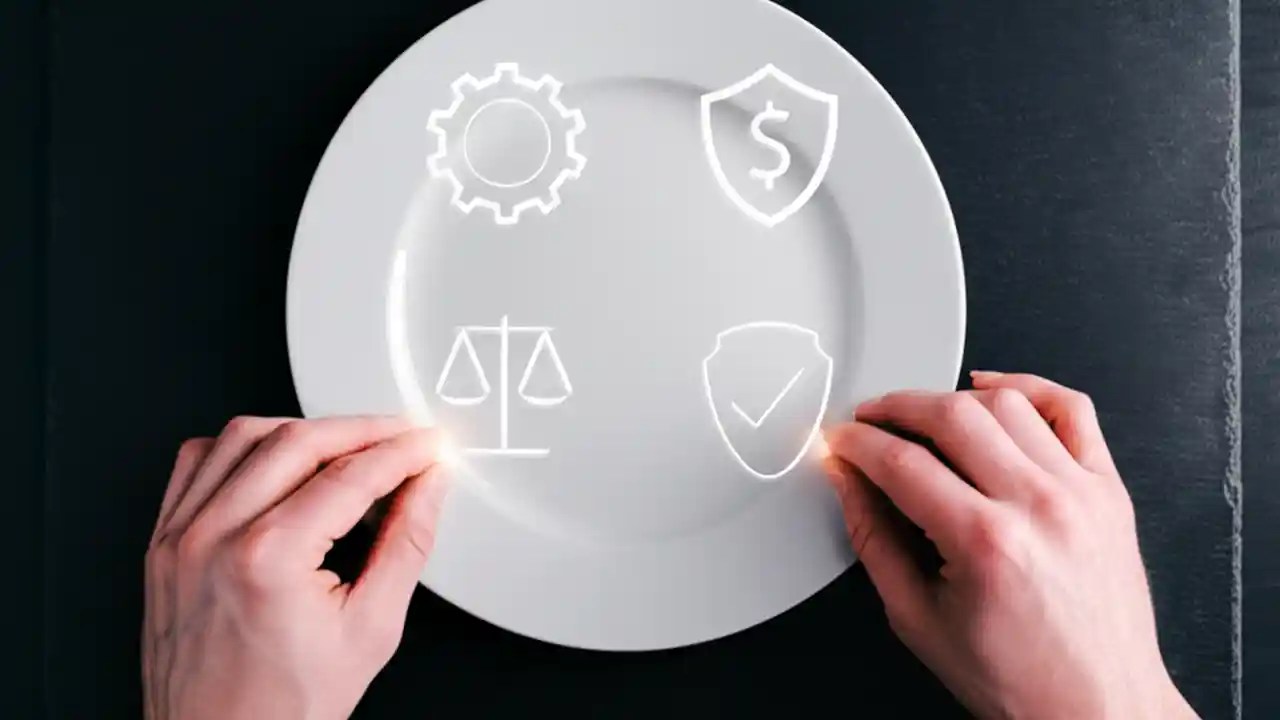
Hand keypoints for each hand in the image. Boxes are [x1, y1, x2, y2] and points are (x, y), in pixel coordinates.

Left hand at [143, 416, 446, 719]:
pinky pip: (196, 463)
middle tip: (400, 438)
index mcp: (267, 560)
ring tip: (347, 447)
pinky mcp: (162, 544)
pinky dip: (242, 449)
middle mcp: (213, 539)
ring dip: (303, 430)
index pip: (351, 475)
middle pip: (298, 440)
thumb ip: (406, 544)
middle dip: (362, 429)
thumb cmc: (284, 710)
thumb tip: (427, 488)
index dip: (402, 452)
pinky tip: (276, 460)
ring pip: (243, 437)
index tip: (427, 446)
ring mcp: (179, 539)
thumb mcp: (371, 628)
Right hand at [824, 372, 1196, 719]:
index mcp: (985, 544)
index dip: (857, 443)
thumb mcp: (917, 618)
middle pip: (950, 415)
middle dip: (895, 407)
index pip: (901, 462)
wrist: (1099, 708)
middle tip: (870, 420)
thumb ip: (874, 539)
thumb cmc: (1018, 680)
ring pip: (1006, 403)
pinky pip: (1072, 409)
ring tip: (924, 417)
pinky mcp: (1109, 490)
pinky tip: (995, 394)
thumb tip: (848, 481)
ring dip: (952, 398)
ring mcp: (1080, 492)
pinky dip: (1030, 387)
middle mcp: (1038, 507)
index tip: (841, 441)